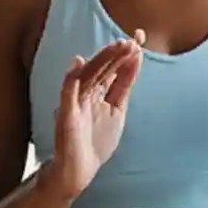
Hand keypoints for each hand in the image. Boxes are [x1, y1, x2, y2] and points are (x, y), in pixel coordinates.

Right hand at [46, 30, 144, 198]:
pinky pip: (68, 94)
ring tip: (117, 46)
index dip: (126, 53)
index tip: (140, 36)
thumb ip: (123, 87)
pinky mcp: (66, 115)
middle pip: (103, 68)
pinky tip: (78, 63)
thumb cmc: (95, 141)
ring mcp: (76, 103)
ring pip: (89, 76)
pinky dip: (71, 78)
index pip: (115, 68)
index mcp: (100, 92)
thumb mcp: (117, 111)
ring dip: (102, 60)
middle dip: (117, 54)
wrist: (78, 171)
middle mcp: (87, 93)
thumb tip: (134, 61)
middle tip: (132, 40)